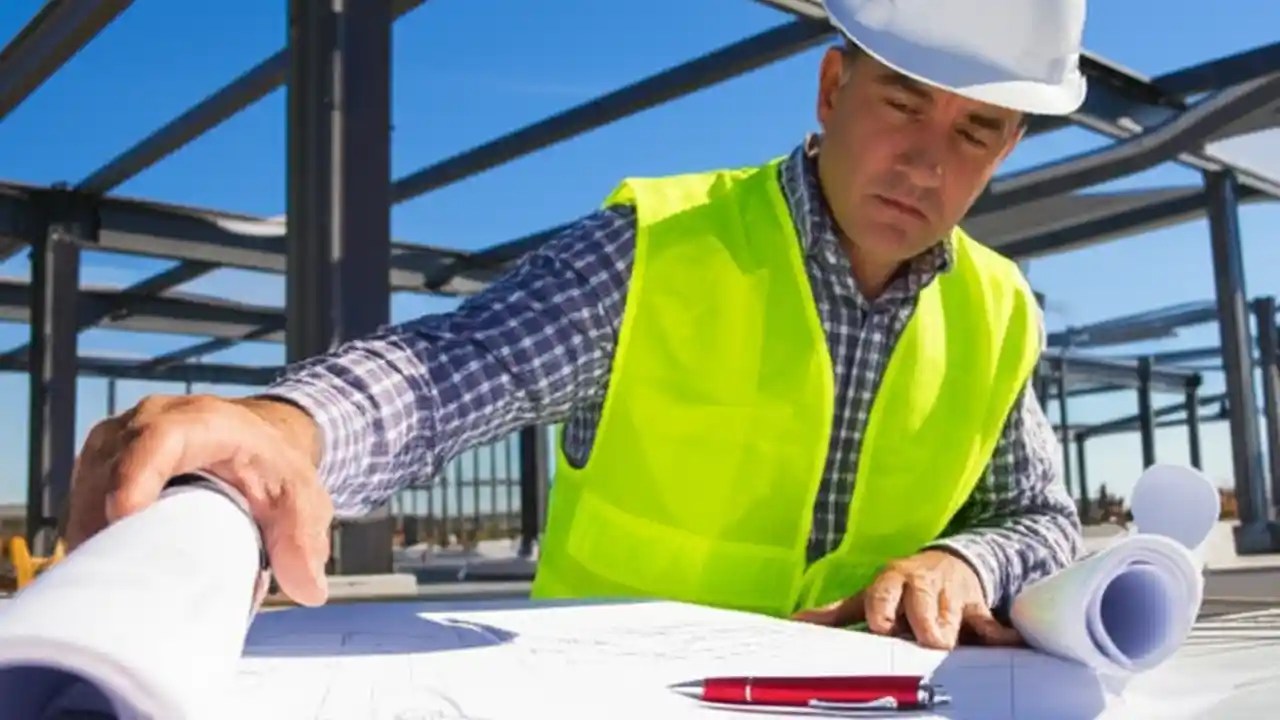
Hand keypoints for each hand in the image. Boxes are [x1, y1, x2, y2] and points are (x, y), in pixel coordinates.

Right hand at [65, 394, 333, 606]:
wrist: (262, 440)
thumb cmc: (276, 467)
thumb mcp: (301, 499)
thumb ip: (305, 540)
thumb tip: (308, 589)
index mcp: (203, 422)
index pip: (158, 441)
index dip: (136, 479)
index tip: (125, 519)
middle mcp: (152, 420)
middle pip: (110, 467)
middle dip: (108, 523)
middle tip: (119, 578)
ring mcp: (120, 438)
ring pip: (88, 485)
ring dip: (95, 531)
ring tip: (115, 578)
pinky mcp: (101, 460)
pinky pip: (82, 495)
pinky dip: (91, 530)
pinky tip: (107, 565)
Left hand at [792, 549, 1021, 649]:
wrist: (949, 565)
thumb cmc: (900, 589)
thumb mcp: (868, 596)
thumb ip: (836, 613)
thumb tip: (795, 621)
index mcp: (892, 580)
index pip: (885, 591)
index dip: (884, 609)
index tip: (883, 625)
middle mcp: (922, 584)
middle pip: (923, 606)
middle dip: (925, 624)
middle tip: (927, 639)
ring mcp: (952, 596)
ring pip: (953, 619)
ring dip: (952, 633)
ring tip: (947, 642)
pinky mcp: (978, 608)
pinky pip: (989, 623)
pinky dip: (999, 634)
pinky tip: (1010, 641)